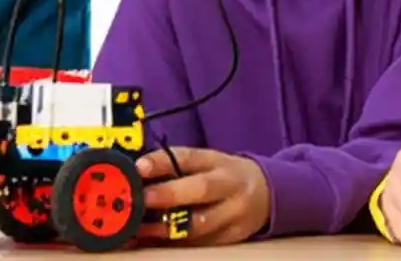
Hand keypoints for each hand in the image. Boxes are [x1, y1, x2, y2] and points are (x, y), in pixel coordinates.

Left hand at [134, 147, 269, 245]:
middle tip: (141, 199)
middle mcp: (228, 185)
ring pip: (200, 223)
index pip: (188, 157)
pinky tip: (152, 241)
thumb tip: (135, 174)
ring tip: (139, 228)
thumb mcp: (205, 162)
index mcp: (217, 161)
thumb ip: (174, 166)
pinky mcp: (232, 237)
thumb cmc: (223, 176)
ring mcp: (233, 213)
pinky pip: (200, 243)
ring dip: (165, 228)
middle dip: (167, 195)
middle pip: (201, 189)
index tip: (140, 166)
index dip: (162, 161)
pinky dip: (173, 243)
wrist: (266, 194)